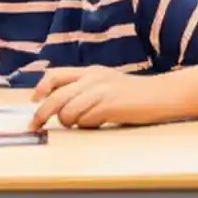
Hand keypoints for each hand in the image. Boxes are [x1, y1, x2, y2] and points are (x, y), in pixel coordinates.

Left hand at [29, 66, 155, 128]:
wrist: (163, 95)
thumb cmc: (137, 94)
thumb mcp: (108, 84)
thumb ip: (87, 89)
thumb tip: (62, 107)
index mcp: (91, 72)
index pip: (56, 75)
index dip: (41, 88)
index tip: (34, 100)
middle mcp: (93, 79)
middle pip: (55, 97)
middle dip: (41, 114)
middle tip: (35, 126)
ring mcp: (101, 92)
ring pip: (67, 112)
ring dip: (70, 123)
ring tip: (84, 123)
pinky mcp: (108, 106)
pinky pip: (84, 121)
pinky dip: (87, 126)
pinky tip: (100, 123)